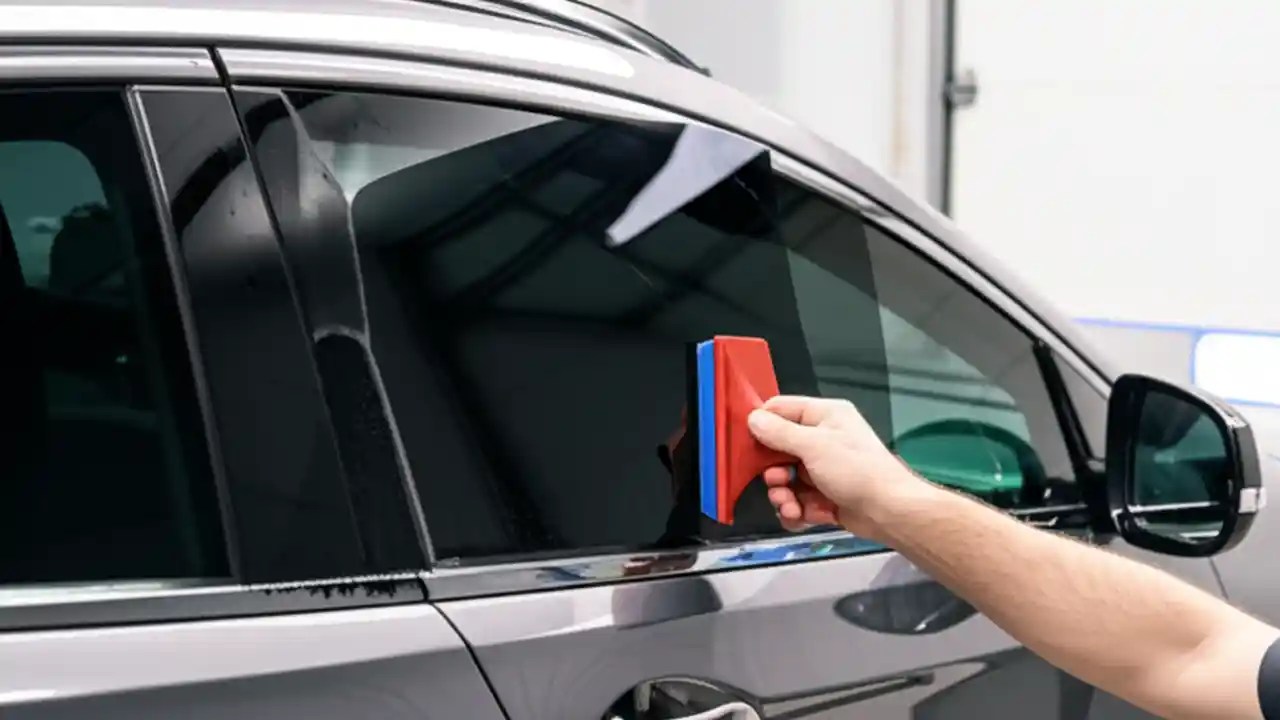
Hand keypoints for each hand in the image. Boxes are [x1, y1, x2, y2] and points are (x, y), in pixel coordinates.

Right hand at [749, 396, 930, 541]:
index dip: (762, 424)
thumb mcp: (814, 446)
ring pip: (786, 480)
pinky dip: (795, 511)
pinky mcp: (825, 496)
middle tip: (776, 482)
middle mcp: (823, 439)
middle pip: (779, 450)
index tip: (745, 443)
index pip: (782, 410)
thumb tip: (753, 419)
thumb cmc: (857, 470)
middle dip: (773, 471)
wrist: (890, 512)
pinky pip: (798, 500)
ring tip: (790, 506)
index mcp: (825, 416)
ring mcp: (824, 469)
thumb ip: (779, 433)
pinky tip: (800, 517)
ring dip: (782, 496)